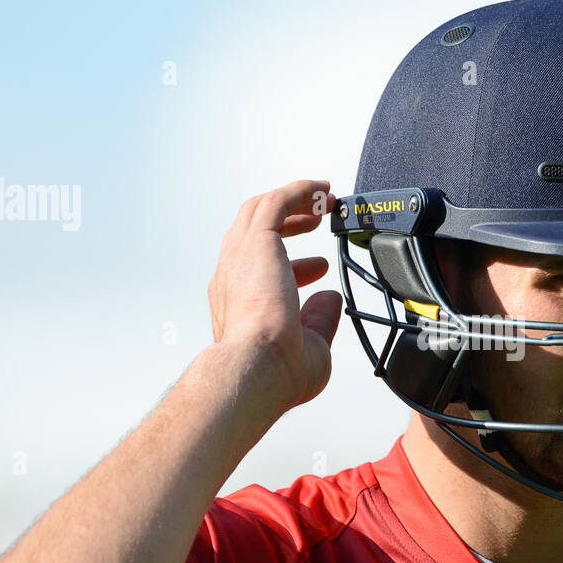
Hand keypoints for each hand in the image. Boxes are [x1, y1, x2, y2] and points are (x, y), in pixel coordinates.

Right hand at [207, 179, 342, 410]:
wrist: (257, 368)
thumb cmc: (276, 372)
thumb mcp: (310, 345)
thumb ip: (319, 319)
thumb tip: (331, 299)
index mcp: (237, 305)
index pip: (261, 272)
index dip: (295, 267)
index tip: (319, 269)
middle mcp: (232, 277)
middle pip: (254, 232)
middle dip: (288, 223)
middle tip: (316, 221)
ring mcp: (240, 257)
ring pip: (261, 211)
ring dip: (293, 201)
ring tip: (323, 200)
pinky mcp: (256, 242)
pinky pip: (276, 202)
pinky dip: (299, 192)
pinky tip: (322, 189)